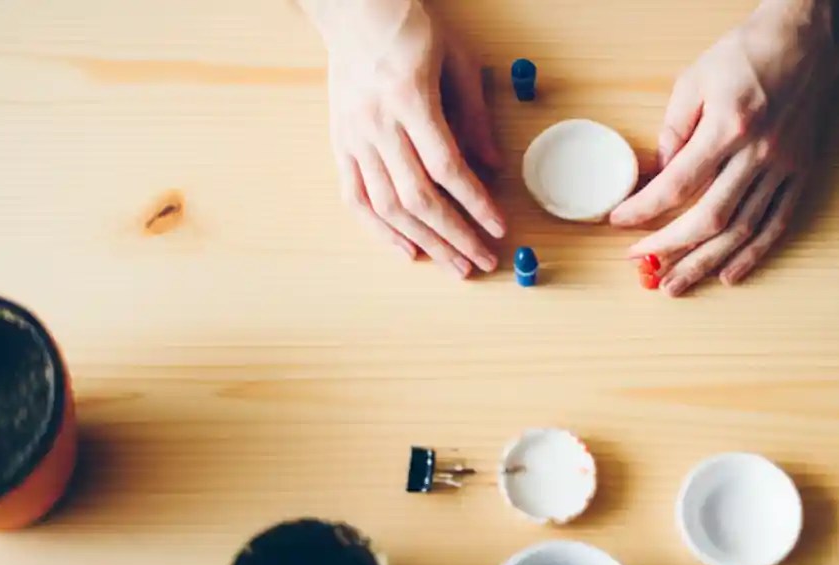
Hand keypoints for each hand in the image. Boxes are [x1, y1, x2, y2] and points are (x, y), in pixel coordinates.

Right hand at [311, 0, 504, 277]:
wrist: (355, 9)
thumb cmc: (412, 28)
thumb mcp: (458, 61)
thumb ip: (475, 117)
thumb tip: (494, 168)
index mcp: (410, 99)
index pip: (447, 167)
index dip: (475, 203)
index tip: (498, 227)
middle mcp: (378, 123)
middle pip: (418, 197)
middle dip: (454, 235)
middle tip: (481, 261)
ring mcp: (354, 136)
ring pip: (387, 205)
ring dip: (424, 241)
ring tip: (453, 264)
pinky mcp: (339, 143)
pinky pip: (355, 197)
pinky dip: (379, 230)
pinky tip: (407, 250)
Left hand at [610, 0, 838, 295]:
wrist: (806, 40)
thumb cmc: (745, 54)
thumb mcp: (693, 80)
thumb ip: (673, 131)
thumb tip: (660, 175)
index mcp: (729, 126)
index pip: (678, 184)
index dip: (645, 209)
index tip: (620, 223)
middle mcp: (759, 152)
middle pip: (710, 217)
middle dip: (670, 247)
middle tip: (641, 265)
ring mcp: (784, 166)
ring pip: (743, 229)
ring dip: (706, 262)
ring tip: (677, 285)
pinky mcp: (802, 172)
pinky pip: (778, 223)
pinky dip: (754, 255)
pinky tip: (729, 276)